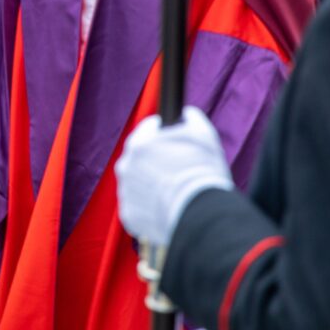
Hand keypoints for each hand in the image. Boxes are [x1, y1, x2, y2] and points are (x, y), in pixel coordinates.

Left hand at [115, 107, 232, 246]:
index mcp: (139, 143)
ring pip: (138, 182)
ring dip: (152, 184)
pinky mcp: (129, 215)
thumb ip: (190, 118)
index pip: (148, 129)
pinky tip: (168, 207)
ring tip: (174, 191)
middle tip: (177, 169)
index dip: (162, 132)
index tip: (171, 138)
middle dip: (156, 160)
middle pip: (140, 157)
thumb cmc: (203, 173)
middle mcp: (125, 166)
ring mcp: (126, 192)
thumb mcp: (204, 136)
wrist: (201, 215)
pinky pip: (139, 206)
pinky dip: (151, 207)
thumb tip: (186, 114)